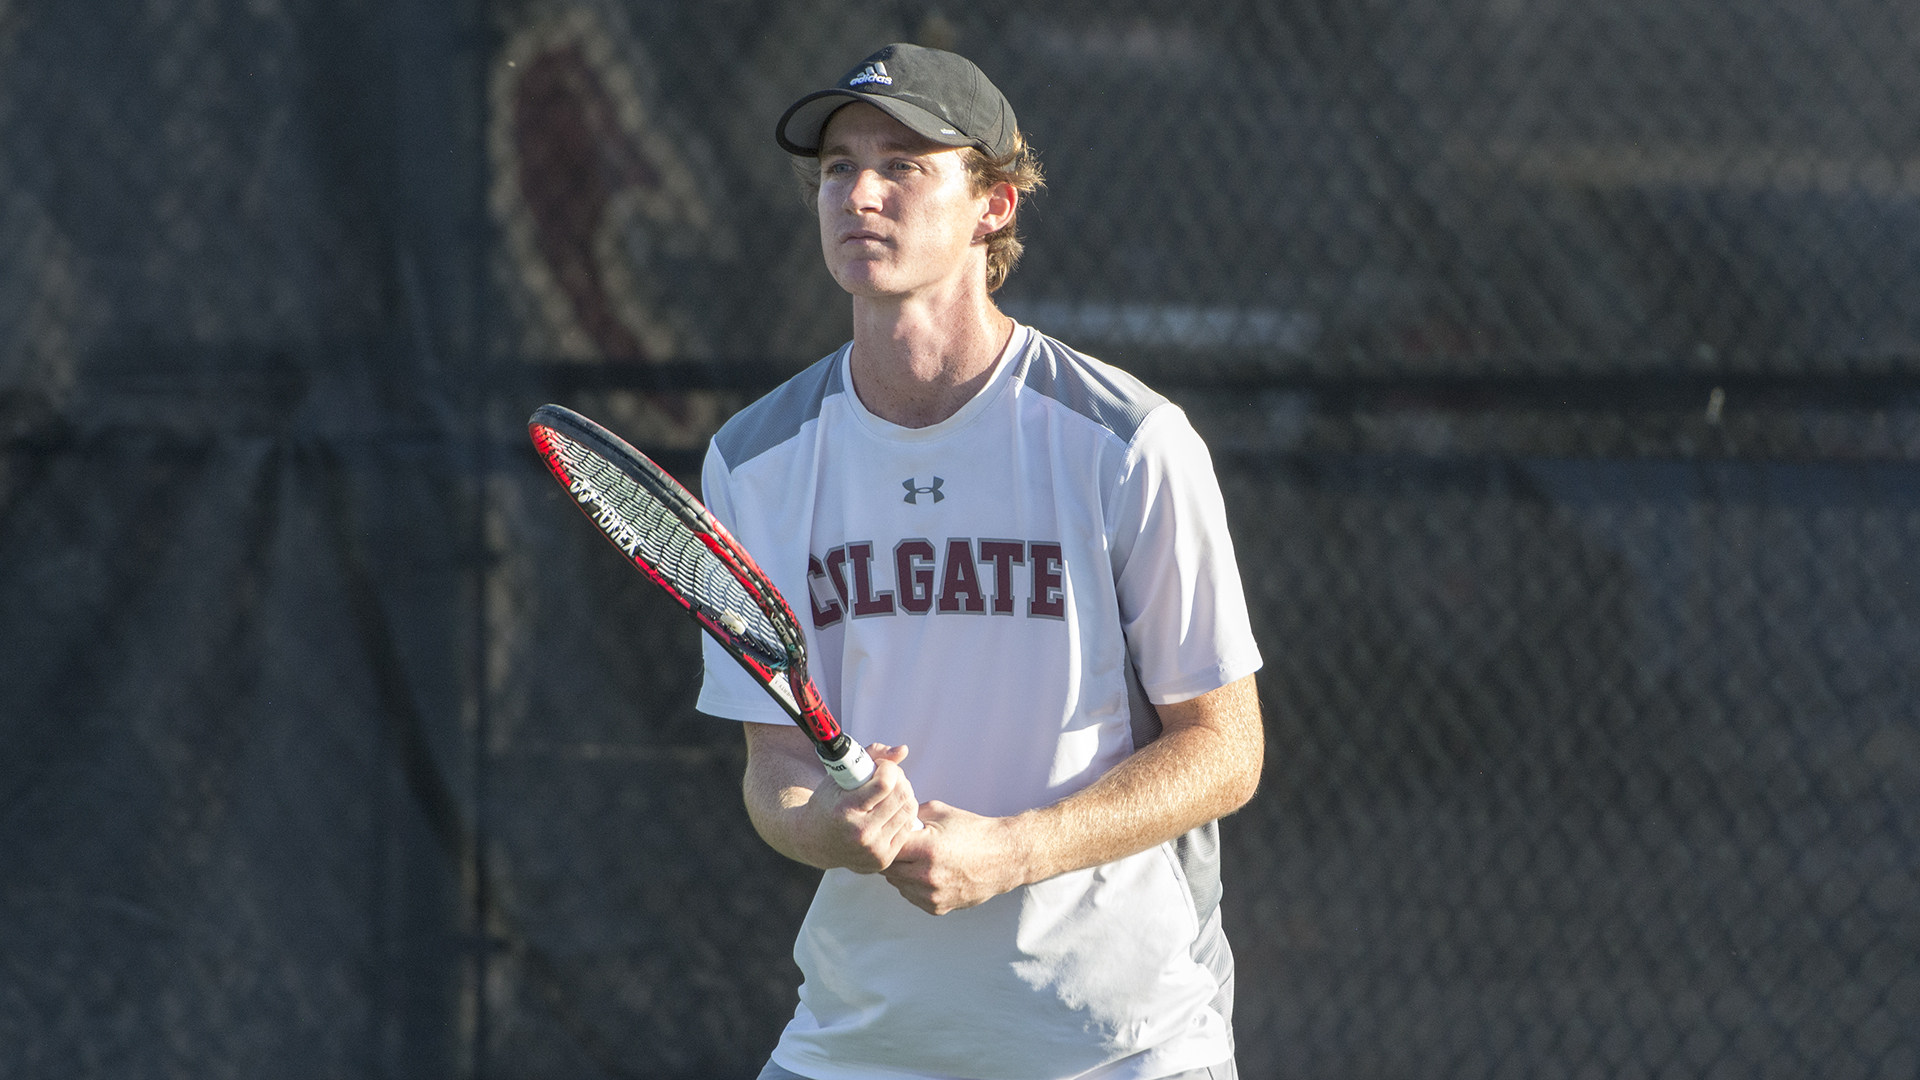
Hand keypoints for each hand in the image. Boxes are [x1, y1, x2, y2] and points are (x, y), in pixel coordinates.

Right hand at [805, 743, 919, 873]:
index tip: (880, 766)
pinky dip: (903, 812)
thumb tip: (902, 750)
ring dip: (903, 794)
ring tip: (889, 791)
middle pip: (901, 795)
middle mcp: (860, 833)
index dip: (888, 768)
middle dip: (898, 778)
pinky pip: (908, 826)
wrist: (814, 841)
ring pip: (909, 809)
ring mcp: (873, 850)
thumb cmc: (828, 805)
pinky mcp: (883, 859)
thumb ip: (870, 757)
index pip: (884, 784)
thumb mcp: (838, 776)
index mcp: (845, 811)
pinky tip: (890, 808)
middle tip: (887, 776)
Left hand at [881, 801, 1029, 914]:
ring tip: (917, 860)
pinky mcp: (938, 908)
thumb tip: (889, 817)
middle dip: (892, 857)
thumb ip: (910, 815)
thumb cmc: (973, 832)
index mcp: (926, 849)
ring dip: (901, 873)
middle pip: (888, 869)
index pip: (887, 848)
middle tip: (903, 848)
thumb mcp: (940, 812)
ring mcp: (932, 895)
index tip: (888, 836)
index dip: (886, 840)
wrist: (1003, 857)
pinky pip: (911, 897)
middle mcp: (927, 876)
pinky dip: (913, 887)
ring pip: (898, 885)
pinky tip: (927, 874)